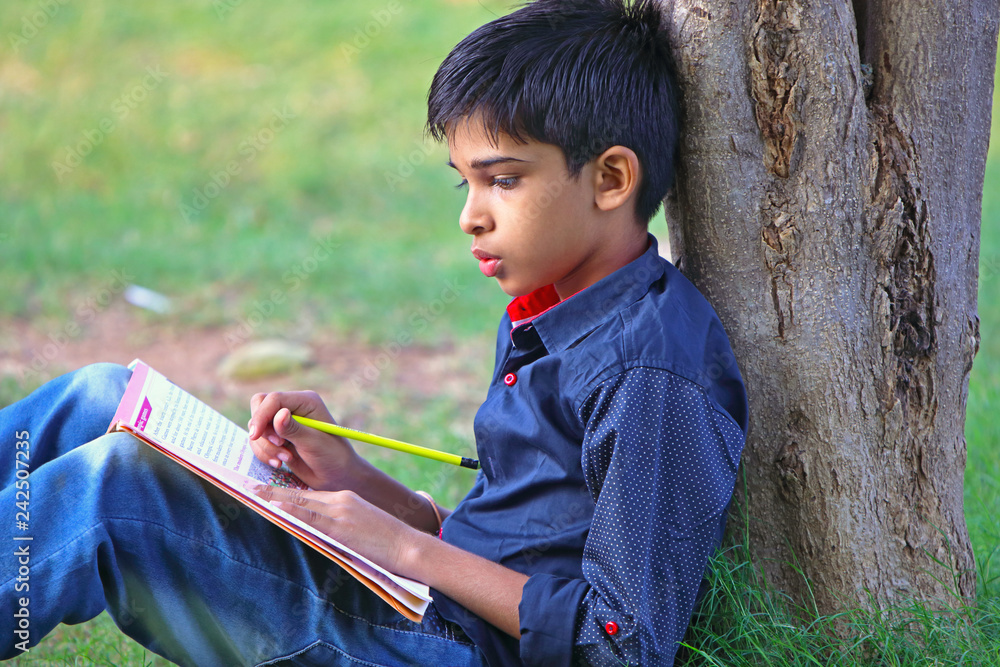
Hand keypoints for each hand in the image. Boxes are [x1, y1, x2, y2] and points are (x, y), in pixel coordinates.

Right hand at [247, 391, 360, 490]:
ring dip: (266, 446)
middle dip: (262, 429)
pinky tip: (280, 463)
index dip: (262, 415)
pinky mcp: (277, 437)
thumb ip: (294, 429)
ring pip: (256, 426)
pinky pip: (258, 441)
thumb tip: (279, 414)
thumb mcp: (314, 443)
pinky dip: (264, 453)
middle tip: (277, 445)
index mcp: (305, 401)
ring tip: (286, 459)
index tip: (256, 435)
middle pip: (259, 406)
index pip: (274, 399)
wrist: (336, 476)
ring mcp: (283, 423)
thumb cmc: (332, 457)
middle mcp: (292, 408)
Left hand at [247, 483, 422, 574]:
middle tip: (248, 485)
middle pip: (300, 494)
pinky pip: (312, 518)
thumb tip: (315, 531)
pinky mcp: (342, 527)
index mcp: (345, 499)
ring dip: (275, 498)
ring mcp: (340, 512)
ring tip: (253, 493)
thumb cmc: (387, 540)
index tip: (264, 489)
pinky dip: (293, 511)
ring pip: (302, 502)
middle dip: (272, 491)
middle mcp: (340, 500)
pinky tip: (277, 508)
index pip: (307, 494)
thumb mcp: (361, 525)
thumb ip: (338, 524)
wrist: (407, 545)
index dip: (284, 492)